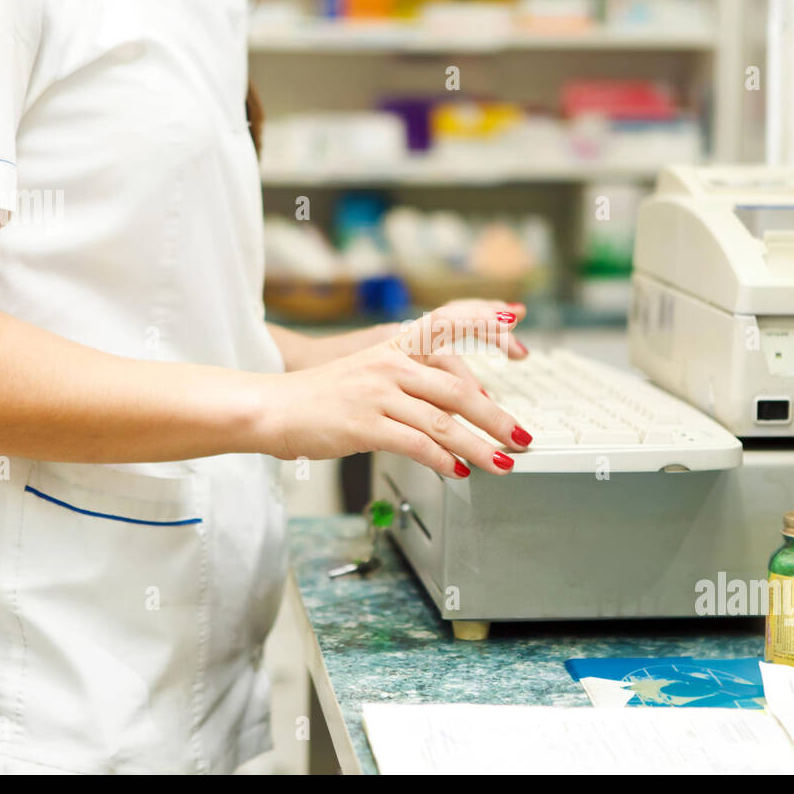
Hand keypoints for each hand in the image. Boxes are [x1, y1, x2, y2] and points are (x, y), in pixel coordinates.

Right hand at [258, 302, 532, 477]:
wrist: (272, 407)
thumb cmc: (322, 397)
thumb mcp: (370, 375)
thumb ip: (413, 385)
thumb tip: (458, 409)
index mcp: (394, 345)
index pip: (448, 324)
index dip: (486, 322)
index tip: (517, 328)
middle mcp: (389, 364)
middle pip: (459, 388)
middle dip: (496, 417)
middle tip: (521, 436)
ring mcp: (377, 393)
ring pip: (443, 422)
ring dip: (479, 447)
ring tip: (502, 463)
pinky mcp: (364, 424)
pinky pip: (416, 444)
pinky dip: (443, 460)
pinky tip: (458, 471)